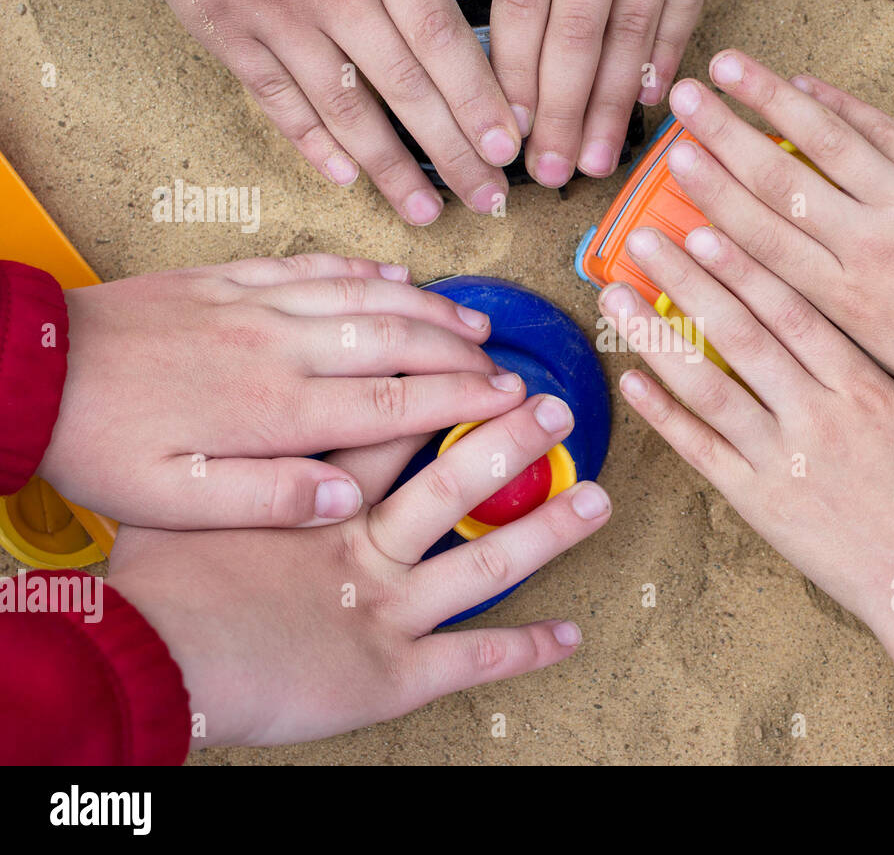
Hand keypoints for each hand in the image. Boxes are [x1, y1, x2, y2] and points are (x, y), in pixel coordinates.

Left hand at [39, 254, 523, 529]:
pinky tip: (391, 274)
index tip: (508, 401)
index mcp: (274, 406)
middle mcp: (279, 346)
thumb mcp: (175, 499)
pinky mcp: (229, 280)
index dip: (461, 400)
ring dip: (425, 307)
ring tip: (471, 321)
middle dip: (461, 352)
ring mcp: (256, 305)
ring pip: (363, 296)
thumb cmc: (101, 443)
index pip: (394, 401)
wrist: (30, 371)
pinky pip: (312, 265)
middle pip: (395, 341)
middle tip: (505, 365)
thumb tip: (351, 498)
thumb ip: (270, 498)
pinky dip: (361, 268)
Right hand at [107, 394, 609, 747]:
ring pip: (480, 564)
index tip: (485, 370)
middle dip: (507, 444)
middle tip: (555, 408)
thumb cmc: (155, 590)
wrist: (145, 663)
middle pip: (450, 486)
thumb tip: (222, 430)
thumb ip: (223, 472)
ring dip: (544, 533)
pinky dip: (524, 651)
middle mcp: (362, 551)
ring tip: (598, 500)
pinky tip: (570, 637)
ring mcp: (383, 611)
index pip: (391, 437)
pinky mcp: (390, 674)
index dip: (442, 401)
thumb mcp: (177, 509)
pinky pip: (470, 661)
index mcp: (317, 506)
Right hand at [115, 0, 520, 222]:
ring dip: (390, 168)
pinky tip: (345, 177)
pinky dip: (312, 142)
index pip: (443, 39)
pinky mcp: (227, 30)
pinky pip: (278, 100)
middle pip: (407, 87)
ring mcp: (278, 13)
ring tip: (423, 210)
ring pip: (346, 107)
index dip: (478, 100)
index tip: (505, 146)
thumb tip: (458, 13)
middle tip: (485, 198)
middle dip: (452, 153)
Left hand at [491, 0, 750, 185]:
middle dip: (561, 115)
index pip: (522, 6)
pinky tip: (648, 101)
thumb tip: (505, 15)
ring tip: (597, 158)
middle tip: (550, 167)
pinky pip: (684, 7)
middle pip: (574, 38)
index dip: (514, 76)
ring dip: (612, 108)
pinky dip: (666, 58)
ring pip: (630, 36)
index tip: (510, 129)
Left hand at [598, 225, 893, 688]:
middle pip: (740, 333)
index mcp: (868, 387)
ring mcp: (781, 460)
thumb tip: (887, 331)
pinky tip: (630, 380)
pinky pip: (700, 451)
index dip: (745, 264)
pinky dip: (662, 416)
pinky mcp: (758, 503)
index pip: (793, 310)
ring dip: (655, 337)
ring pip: (706, 385)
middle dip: (687, 279)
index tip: (708, 227)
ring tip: (615, 298)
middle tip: (644, 239)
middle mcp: (817, 414)